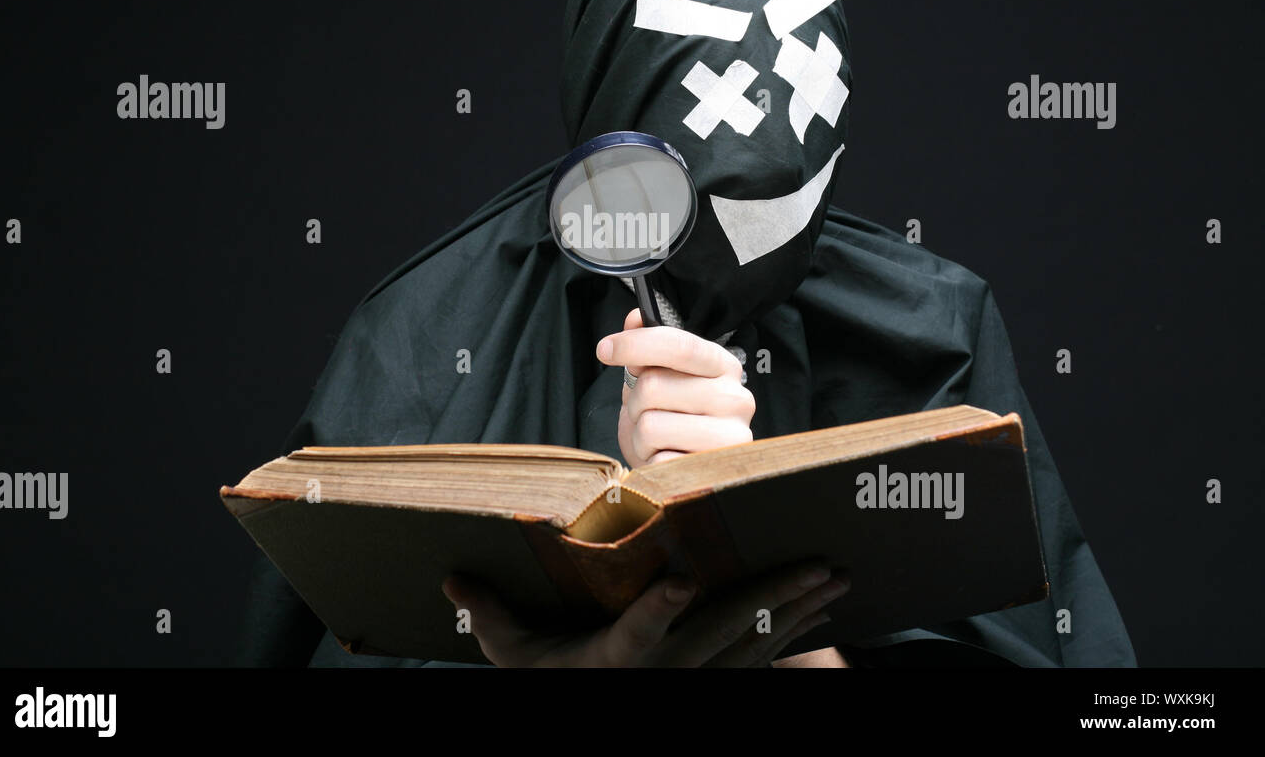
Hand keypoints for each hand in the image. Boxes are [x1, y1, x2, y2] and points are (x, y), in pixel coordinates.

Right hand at [442, 561, 849, 666]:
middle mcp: (664, 677)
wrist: (587, 724)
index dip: (657, 610)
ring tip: (837, 579)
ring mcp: (694, 687)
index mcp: (613, 662)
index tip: (679, 579)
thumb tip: (451, 577)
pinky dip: (793, 637)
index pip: (635, 634)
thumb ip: (492, 619)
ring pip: (756, 648)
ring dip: (799, 614)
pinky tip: (822, 614)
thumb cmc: (553, 689)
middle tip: (820, 565)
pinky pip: (759, 663)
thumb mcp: (517, 660)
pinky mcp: (711, 689)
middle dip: (776, 599)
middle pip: (726, 635)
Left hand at [596, 308, 755, 468]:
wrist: (684, 473)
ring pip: (651, 425)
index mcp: (723, 366)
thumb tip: (636, 317)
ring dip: (641, 437)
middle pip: (654, 385)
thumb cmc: (672, 420)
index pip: (680, 345)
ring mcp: (731, 437)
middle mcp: (736, 398)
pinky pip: (658, 462)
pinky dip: (652, 464)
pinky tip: (667, 460)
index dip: (636, 344)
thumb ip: (649, 346)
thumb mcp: (658, 378)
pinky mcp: (715, 473)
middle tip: (645, 413)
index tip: (605, 349)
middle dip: (635, 402)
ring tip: (657, 440)